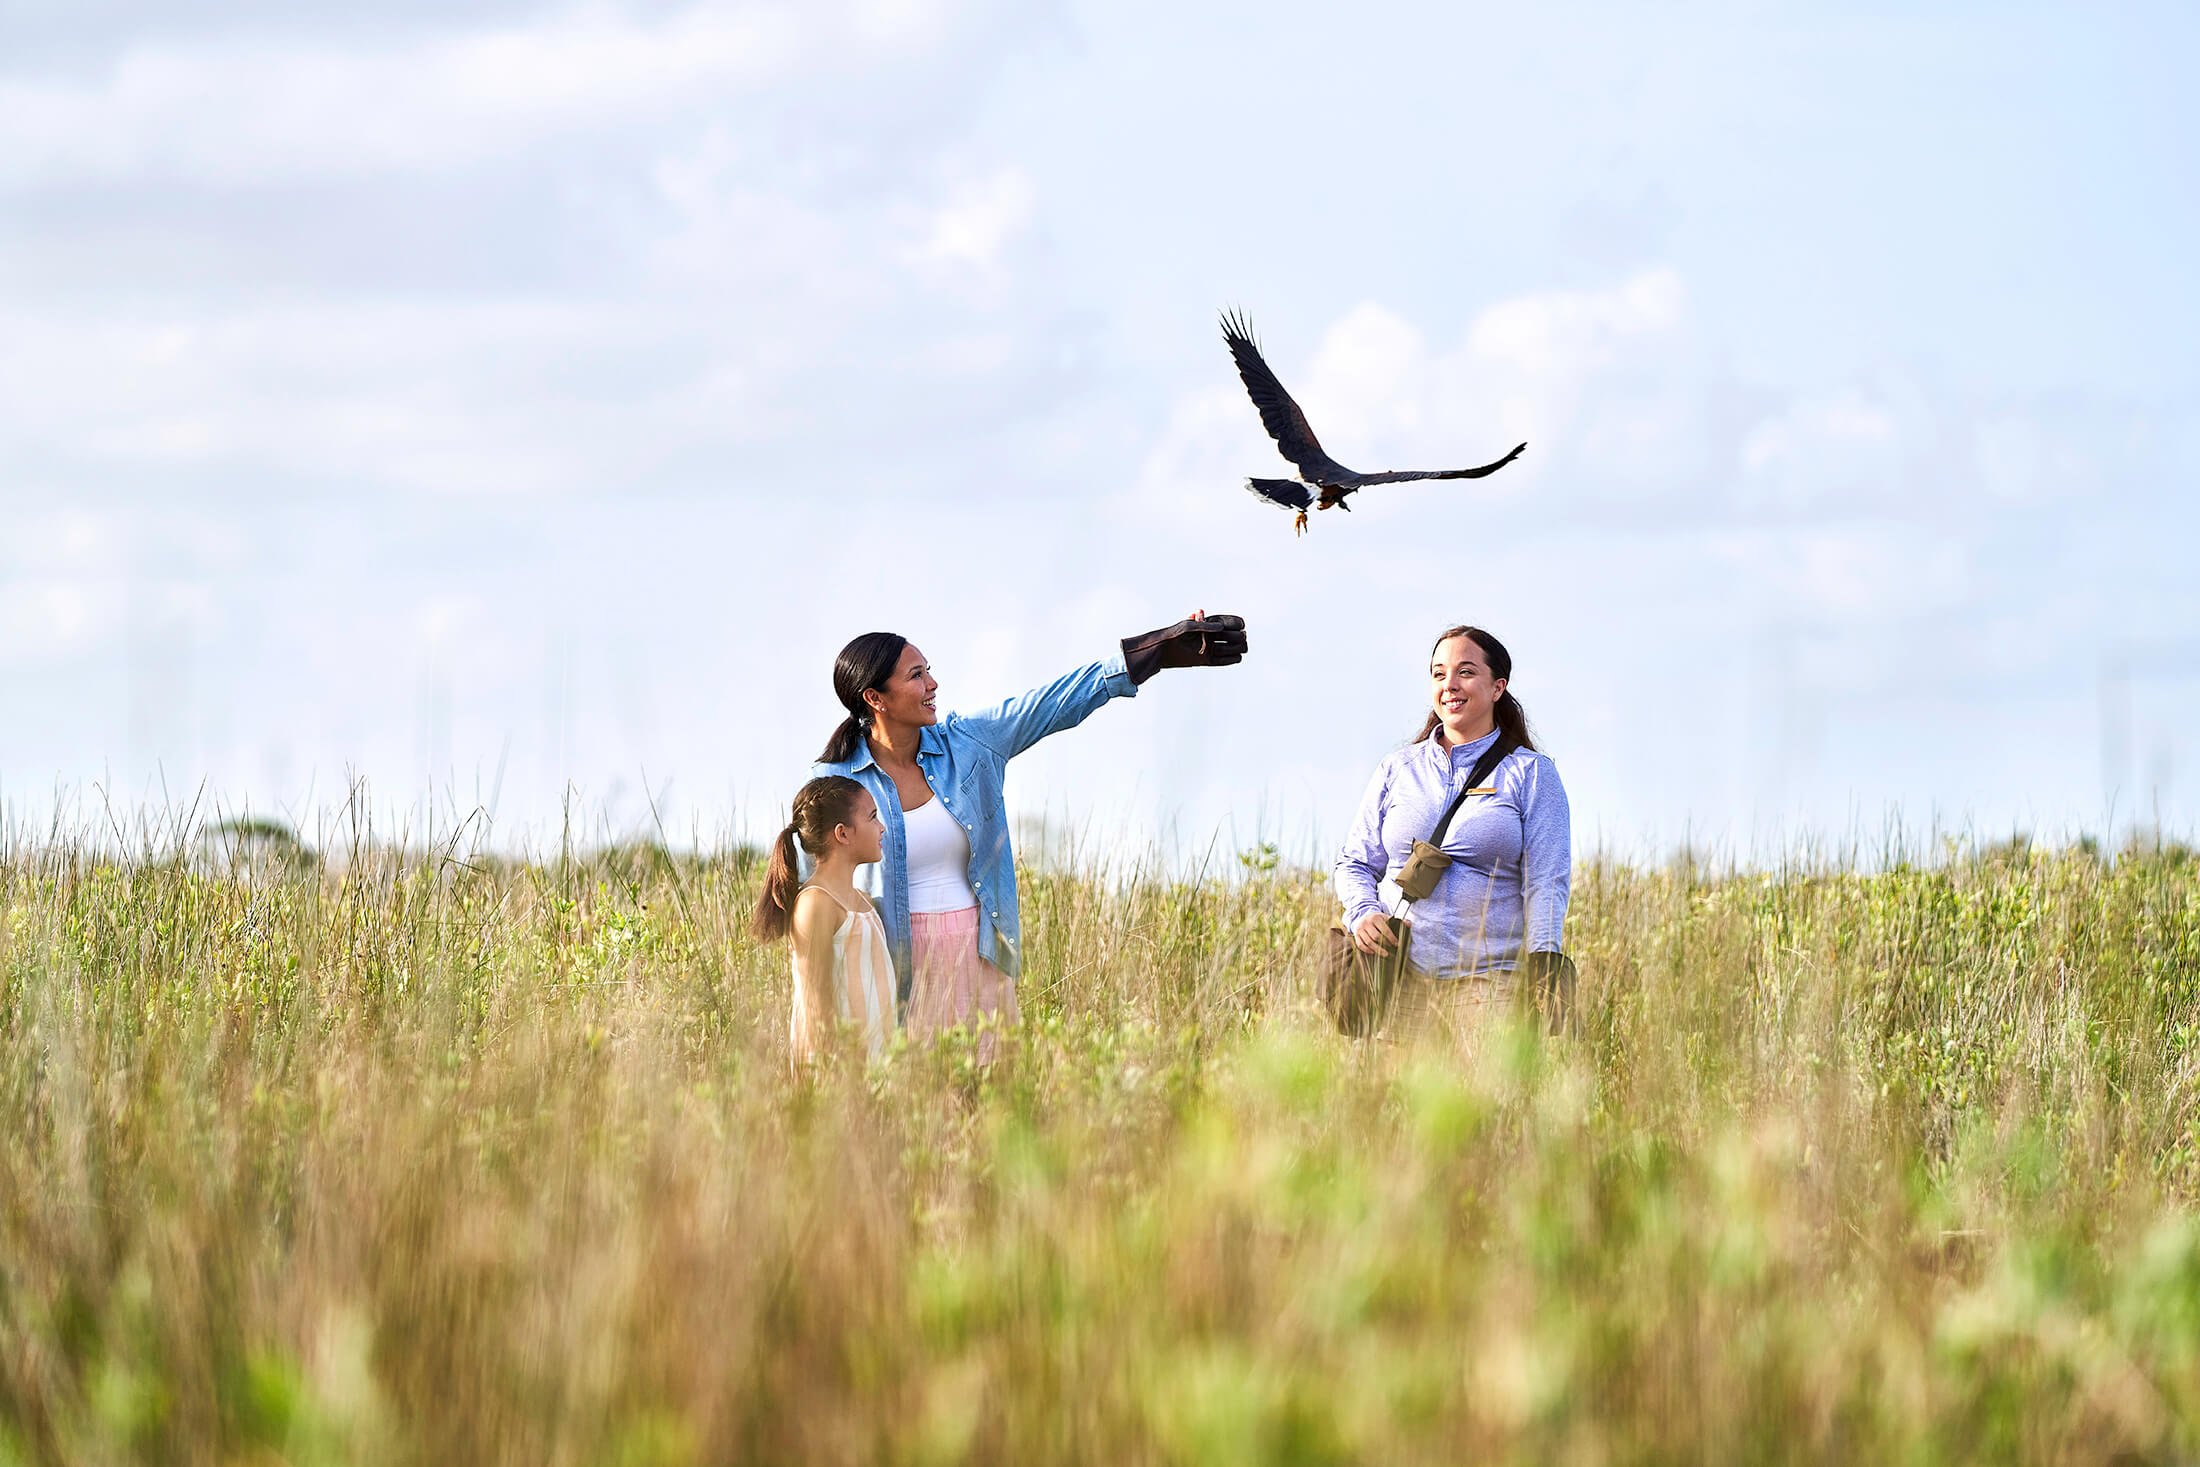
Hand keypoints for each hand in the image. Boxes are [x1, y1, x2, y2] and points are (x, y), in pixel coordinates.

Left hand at [1121, 609, 1248, 684]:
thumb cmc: (1173, 635)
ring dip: (1237, 648)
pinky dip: (1231, 660)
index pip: (1229, 622)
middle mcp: (1210, 636)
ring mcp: (1209, 648)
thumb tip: (1221, 628)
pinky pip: (1223, 661)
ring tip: (1239, 648)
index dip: (1237, 623)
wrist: (1161, 651)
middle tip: (1240, 639)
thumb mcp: (1187, 627)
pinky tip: (1237, 658)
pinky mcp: (1206, 660)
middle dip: (1238, 637)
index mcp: (1208, 623)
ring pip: (1230, 648)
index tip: (1241, 625)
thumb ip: (1204, 626)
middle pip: (1233, 636)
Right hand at [1351, 912, 1398, 955]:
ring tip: (1385, 954)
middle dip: (1385, 944)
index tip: (1397, 944)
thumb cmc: (1378, 919)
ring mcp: (1360, 929)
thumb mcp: (1387, 917)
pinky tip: (1373, 952)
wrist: (1363, 916)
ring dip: (1377, 950)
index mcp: (1375, 918)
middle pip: (1376, 937)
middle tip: (1392, 950)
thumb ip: (1399, 921)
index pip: (1384, 930)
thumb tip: (1409, 924)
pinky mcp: (1356, 935)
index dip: (1392, 938)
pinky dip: (1367, 950)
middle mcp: (1366, 923)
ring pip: (1368, 942)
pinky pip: (1360, 945)